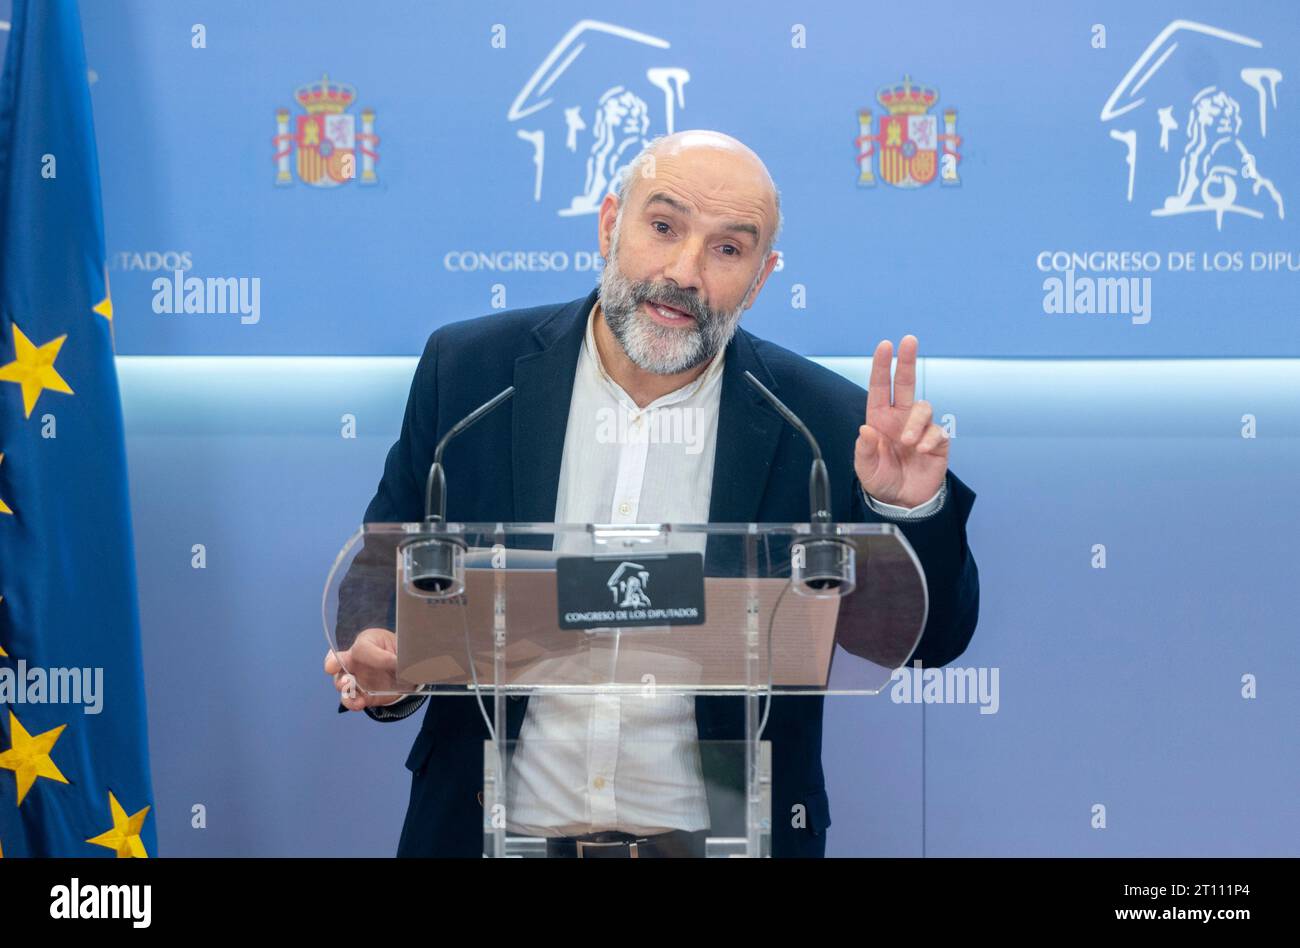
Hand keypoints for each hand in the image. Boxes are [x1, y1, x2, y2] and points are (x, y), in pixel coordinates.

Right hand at [324, 627, 402, 710]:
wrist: (405, 671)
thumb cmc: (399, 652)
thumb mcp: (402, 647)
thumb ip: (399, 654)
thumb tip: (399, 662)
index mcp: (366, 642)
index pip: (362, 647)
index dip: (376, 656)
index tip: (392, 661)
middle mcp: (355, 660)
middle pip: (339, 660)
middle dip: (335, 664)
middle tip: (340, 671)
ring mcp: (355, 678)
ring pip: (340, 682)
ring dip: (343, 687)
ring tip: (348, 687)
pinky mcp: (360, 694)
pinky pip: (350, 699)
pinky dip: (352, 702)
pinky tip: (359, 703)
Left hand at [855, 335, 948, 507]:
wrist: (904, 501)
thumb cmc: (882, 479)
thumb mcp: (865, 468)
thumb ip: (864, 450)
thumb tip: (865, 429)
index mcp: (880, 419)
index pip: (880, 387)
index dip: (882, 366)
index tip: (885, 346)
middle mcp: (900, 418)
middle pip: (906, 382)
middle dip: (907, 360)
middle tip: (909, 340)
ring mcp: (920, 428)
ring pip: (923, 407)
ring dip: (916, 423)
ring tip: (908, 443)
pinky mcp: (937, 441)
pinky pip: (937, 432)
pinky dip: (929, 440)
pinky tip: (921, 453)